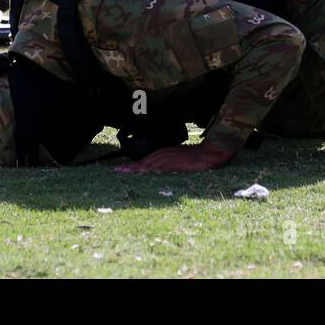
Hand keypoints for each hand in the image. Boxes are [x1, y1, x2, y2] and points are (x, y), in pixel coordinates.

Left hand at [115, 141, 234, 173]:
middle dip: (129, 167)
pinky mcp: (173, 164)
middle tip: (115, 171)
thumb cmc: (196, 156)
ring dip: (134, 168)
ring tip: (122, 172)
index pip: (144, 161)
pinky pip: (158, 168)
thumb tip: (159, 170)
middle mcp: (163, 156)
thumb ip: (169, 163)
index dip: (132, 166)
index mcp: (163, 155)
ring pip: (147, 164)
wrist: (209, 152)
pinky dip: (148, 170)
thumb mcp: (179, 158)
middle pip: (142, 162)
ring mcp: (167, 159)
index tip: (120, 169)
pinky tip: (141, 172)